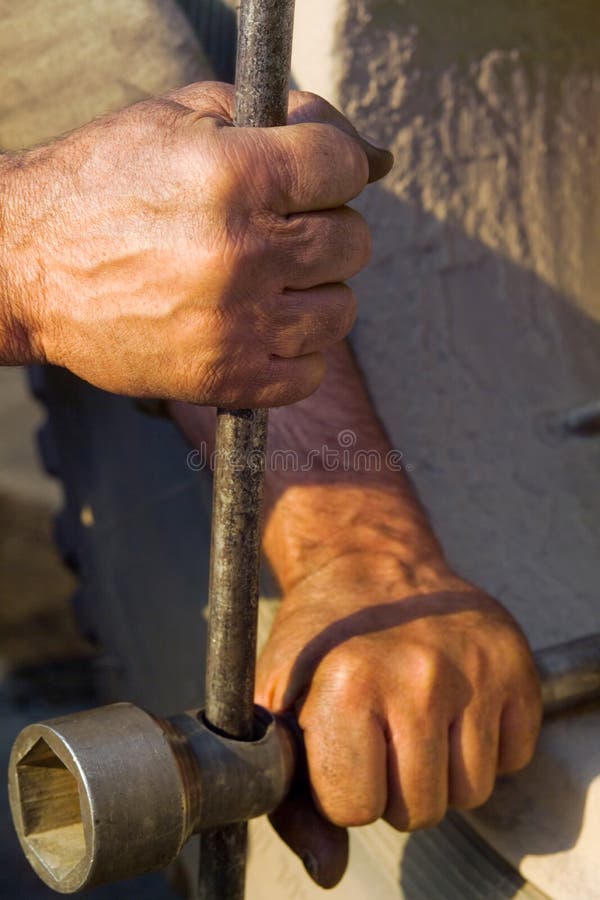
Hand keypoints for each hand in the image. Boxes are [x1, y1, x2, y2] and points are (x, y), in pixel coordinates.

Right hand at [0, 83, 391, 404]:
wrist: (26, 267)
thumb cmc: (102, 185)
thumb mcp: (180, 119)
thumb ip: (286, 117)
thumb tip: (378, 157)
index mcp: (234, 175)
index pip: (345, 166)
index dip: (333, 168)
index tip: (308, 179)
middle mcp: (241, 253)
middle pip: (353, 241)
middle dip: (324, 227)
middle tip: (279, 230)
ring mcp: (235, 324)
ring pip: (341, 310)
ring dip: (315, 292)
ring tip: (269, 281)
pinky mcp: (224, 379)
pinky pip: (310, 373)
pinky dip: (297, 352)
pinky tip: (262, 327)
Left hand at [256, 557, 541, 887]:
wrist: (369, 563)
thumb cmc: (319, 639)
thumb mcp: (278, 706)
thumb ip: (291, 796)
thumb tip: (328, 868)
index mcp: (349, 686)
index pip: (356, 808)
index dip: (343, 787)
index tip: (341, 748)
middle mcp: (419, 676)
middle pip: (421, 809)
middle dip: (395, 786)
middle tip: (380, 732)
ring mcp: (475, 668)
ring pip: (472, 792)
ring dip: (443, 770)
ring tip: (415, 717)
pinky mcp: (515, 664)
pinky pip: (514, 757)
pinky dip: (486, 745)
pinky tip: (454, 703)